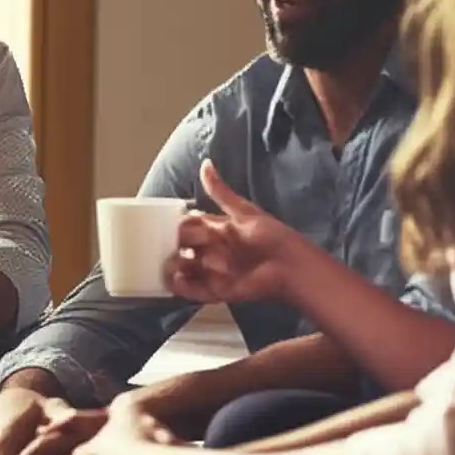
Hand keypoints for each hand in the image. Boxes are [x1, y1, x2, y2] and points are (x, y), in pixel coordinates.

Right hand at [164, 159, 307, 303]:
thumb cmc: (270, 236)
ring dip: (172, 265)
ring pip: (182, 268)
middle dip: (173, 245)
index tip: (165, 224)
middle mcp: (211, 251)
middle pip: (182, 247)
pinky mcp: (215, 291)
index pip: (188, 227)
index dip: (177, 226)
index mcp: (216, 231)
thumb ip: (221, 192)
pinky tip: (176, 278)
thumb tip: (205, 162)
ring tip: (174, 261)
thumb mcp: (244, 212)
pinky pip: (191, 290)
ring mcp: (212, 272)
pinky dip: (179, 286)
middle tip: (170, 244)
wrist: (289, 266)